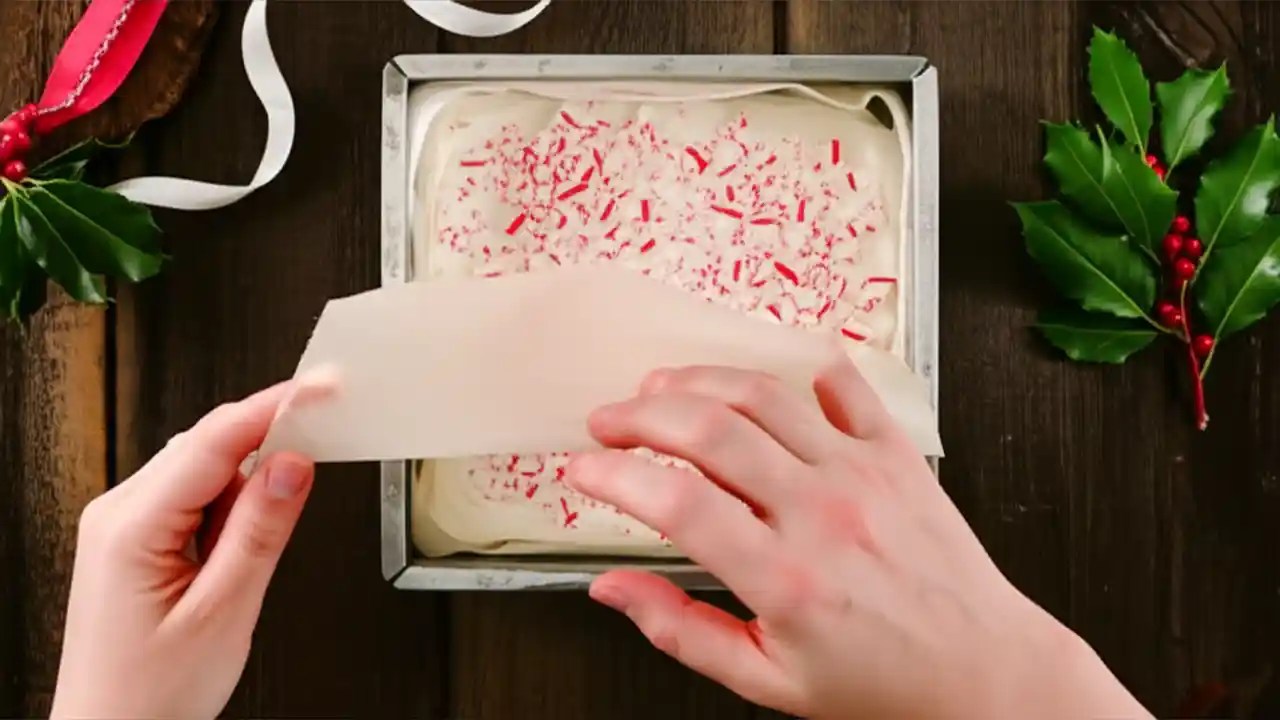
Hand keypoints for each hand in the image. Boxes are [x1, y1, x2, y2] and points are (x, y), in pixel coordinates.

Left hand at [51, 382, 313, 719]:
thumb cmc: (150, 697)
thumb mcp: (223, 611)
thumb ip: (261, 530)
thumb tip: (292, 464)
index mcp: (131, 527)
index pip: (213, 441)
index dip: (273, 405)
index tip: (321, 387)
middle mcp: (117, 514)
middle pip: (207, 446)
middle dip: (266, 446)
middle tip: (321, 449)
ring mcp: (121, 525)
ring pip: (203, 471)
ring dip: (246, 489)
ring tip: (251, 557)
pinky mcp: (133, 539)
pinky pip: (192, 498)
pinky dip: (229, 509)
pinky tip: (238, 548)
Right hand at [566, 360, 1150, 718]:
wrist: (983, 668)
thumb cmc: (881, 680)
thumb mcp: (767, 680)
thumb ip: (681, 631)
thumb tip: (611, 589)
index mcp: (785, 579)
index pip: (676, 503)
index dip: (614, 477)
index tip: (584, 470)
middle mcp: (822, 513)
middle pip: (710, 429)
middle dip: (639, 414)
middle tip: (608, 421)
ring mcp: (862, 473)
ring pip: (764, 395)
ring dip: (697, 380)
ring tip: (660, 387)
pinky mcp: (895, 452)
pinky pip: (843, 382)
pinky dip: (796, 365)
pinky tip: (759, 378)